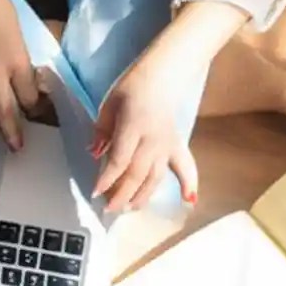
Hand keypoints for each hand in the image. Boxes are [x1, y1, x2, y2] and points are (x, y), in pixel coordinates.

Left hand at [91, 59, 197, 211]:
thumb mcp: (108, 106)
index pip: (119, 160)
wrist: (161, 78)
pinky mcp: (178, 145)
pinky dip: (190, 183)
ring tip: (130, 208)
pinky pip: (186, 167)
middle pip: (137, 173)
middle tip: (110, 208)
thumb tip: (95, 154)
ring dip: (144, 195)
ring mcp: (168, 144)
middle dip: (122, 194)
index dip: (107, 178)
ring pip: (156, 176)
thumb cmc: (131, 89)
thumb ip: (102, 132)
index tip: (96, 192)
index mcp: (133, 126)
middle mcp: (153, 139)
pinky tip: (190, 200)